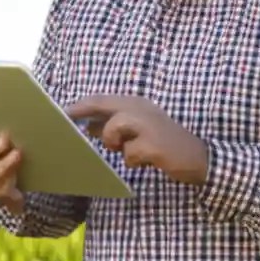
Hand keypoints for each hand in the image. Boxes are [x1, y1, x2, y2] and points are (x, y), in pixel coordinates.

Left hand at [64, 94, 208, 185]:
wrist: (199, 158)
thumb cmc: (163, 144)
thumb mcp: (137, 132)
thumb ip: (113, 128)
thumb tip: (88, 127)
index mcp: (136, 104)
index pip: (101, 99)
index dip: (79, 104)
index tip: (60, 112)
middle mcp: (141, 109)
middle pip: (102, 104)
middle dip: (81, 112)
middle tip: (65, 121)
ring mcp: (149, 125)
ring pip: (114, 128)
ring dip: (114, 142)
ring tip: (126, 149)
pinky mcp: (154, 144)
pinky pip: (130, 153)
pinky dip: (133, 160)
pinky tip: (146, 160)